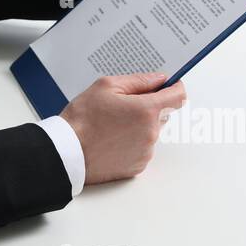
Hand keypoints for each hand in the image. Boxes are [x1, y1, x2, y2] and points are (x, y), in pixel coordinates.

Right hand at [60, 73, 186, 184]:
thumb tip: (159, 79)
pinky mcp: (138, 166)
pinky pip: (142, 148)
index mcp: (146, 110)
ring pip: (151, 131)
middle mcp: (151, 133)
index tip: (169, 85)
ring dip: (139, 125)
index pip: (178, 96)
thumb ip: (138, 81)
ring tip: (112, 124)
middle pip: (163, 114)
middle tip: (123, 105)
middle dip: (148, 107)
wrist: (67, 152)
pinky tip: (112, 139)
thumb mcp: (106, 86)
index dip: (175, 88)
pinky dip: (132, 142)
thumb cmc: (82, 119)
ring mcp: (146, 152)